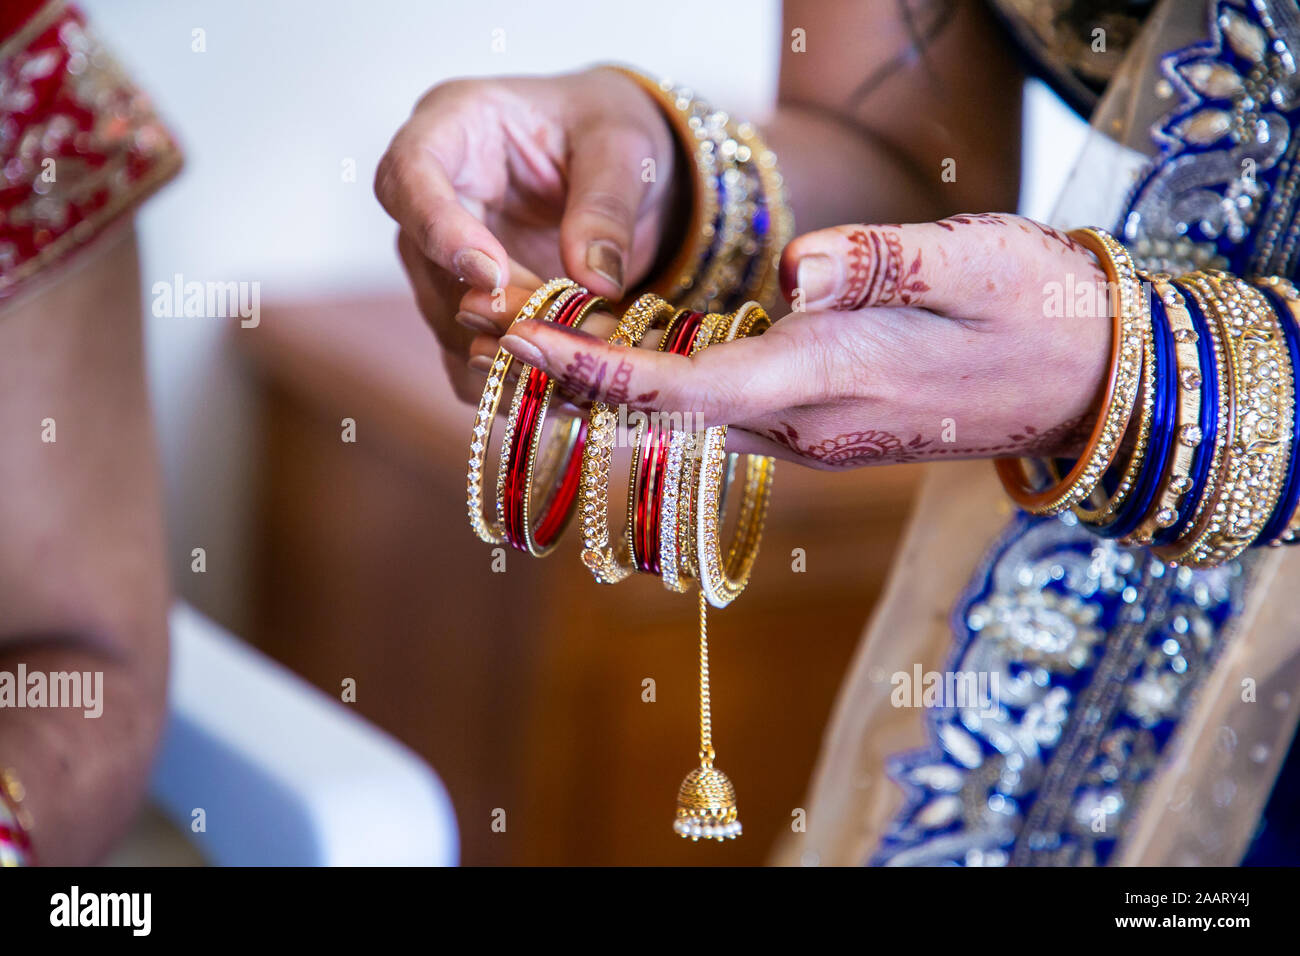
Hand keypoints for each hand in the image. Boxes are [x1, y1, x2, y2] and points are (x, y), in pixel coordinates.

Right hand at [377, 68, 680, 400]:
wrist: (618, 162)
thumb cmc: (610, 129)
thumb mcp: (624, 147)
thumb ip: (607, 206)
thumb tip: (593, 281)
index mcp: (454, 124)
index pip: (409, 174)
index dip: (438, 229)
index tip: (488, 273)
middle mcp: (432, 193)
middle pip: (425, 263)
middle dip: (489, 307)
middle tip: (555, 331)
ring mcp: (440, 255)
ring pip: (444, 320)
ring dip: (504, 352)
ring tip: (572, 368)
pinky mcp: (465, 305)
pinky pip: (468, 357)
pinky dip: (511, 381)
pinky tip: (561, 393)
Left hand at [495, 213, 1113, 468]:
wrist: (1085, 378)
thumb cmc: (1033, 307)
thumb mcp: (968, 260)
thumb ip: (874, 264)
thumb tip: (790, 269)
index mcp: (828, 378)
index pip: (685, 389)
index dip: (596, 373)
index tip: (521, 345)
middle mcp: (804, 424)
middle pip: (663, 417)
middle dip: (574, 383)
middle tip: (491, 333)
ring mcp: (811, 433)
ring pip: (685, 421)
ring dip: (607, 390)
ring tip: (533, 339)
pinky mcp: (821, 425)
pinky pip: (719, 415)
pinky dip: (658, 391)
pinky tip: (625, 357)